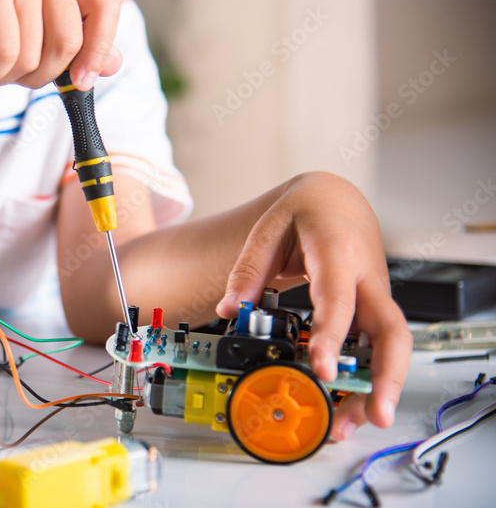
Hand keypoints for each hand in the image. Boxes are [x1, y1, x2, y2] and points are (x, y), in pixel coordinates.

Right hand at [0, 0, 122, 89]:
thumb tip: (114, 65)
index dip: (99, 51)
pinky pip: (3, 54)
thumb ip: (69, 44)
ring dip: (2, 76)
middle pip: (68, 44)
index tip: (81, 82)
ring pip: (32, 56)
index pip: (105, 9)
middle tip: (5, 70)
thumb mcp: (24, 29)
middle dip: (37, 76)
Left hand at [215, 171, 411, 439]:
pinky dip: (370, 376)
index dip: (333, 336)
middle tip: (374, 415)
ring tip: (354, 421)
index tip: (323, 369)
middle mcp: (365, 278)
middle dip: (387, 376)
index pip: (338, 300)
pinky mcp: (372, 309)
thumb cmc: (306, 212)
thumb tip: (229, 308)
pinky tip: (352, 402)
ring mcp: (374, 296)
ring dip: (380, 386)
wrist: (337, 200)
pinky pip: (378, 346)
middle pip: (391, 331)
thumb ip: (248, 269)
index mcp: (338, 253)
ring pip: (392, 344)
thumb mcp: (268, 229)